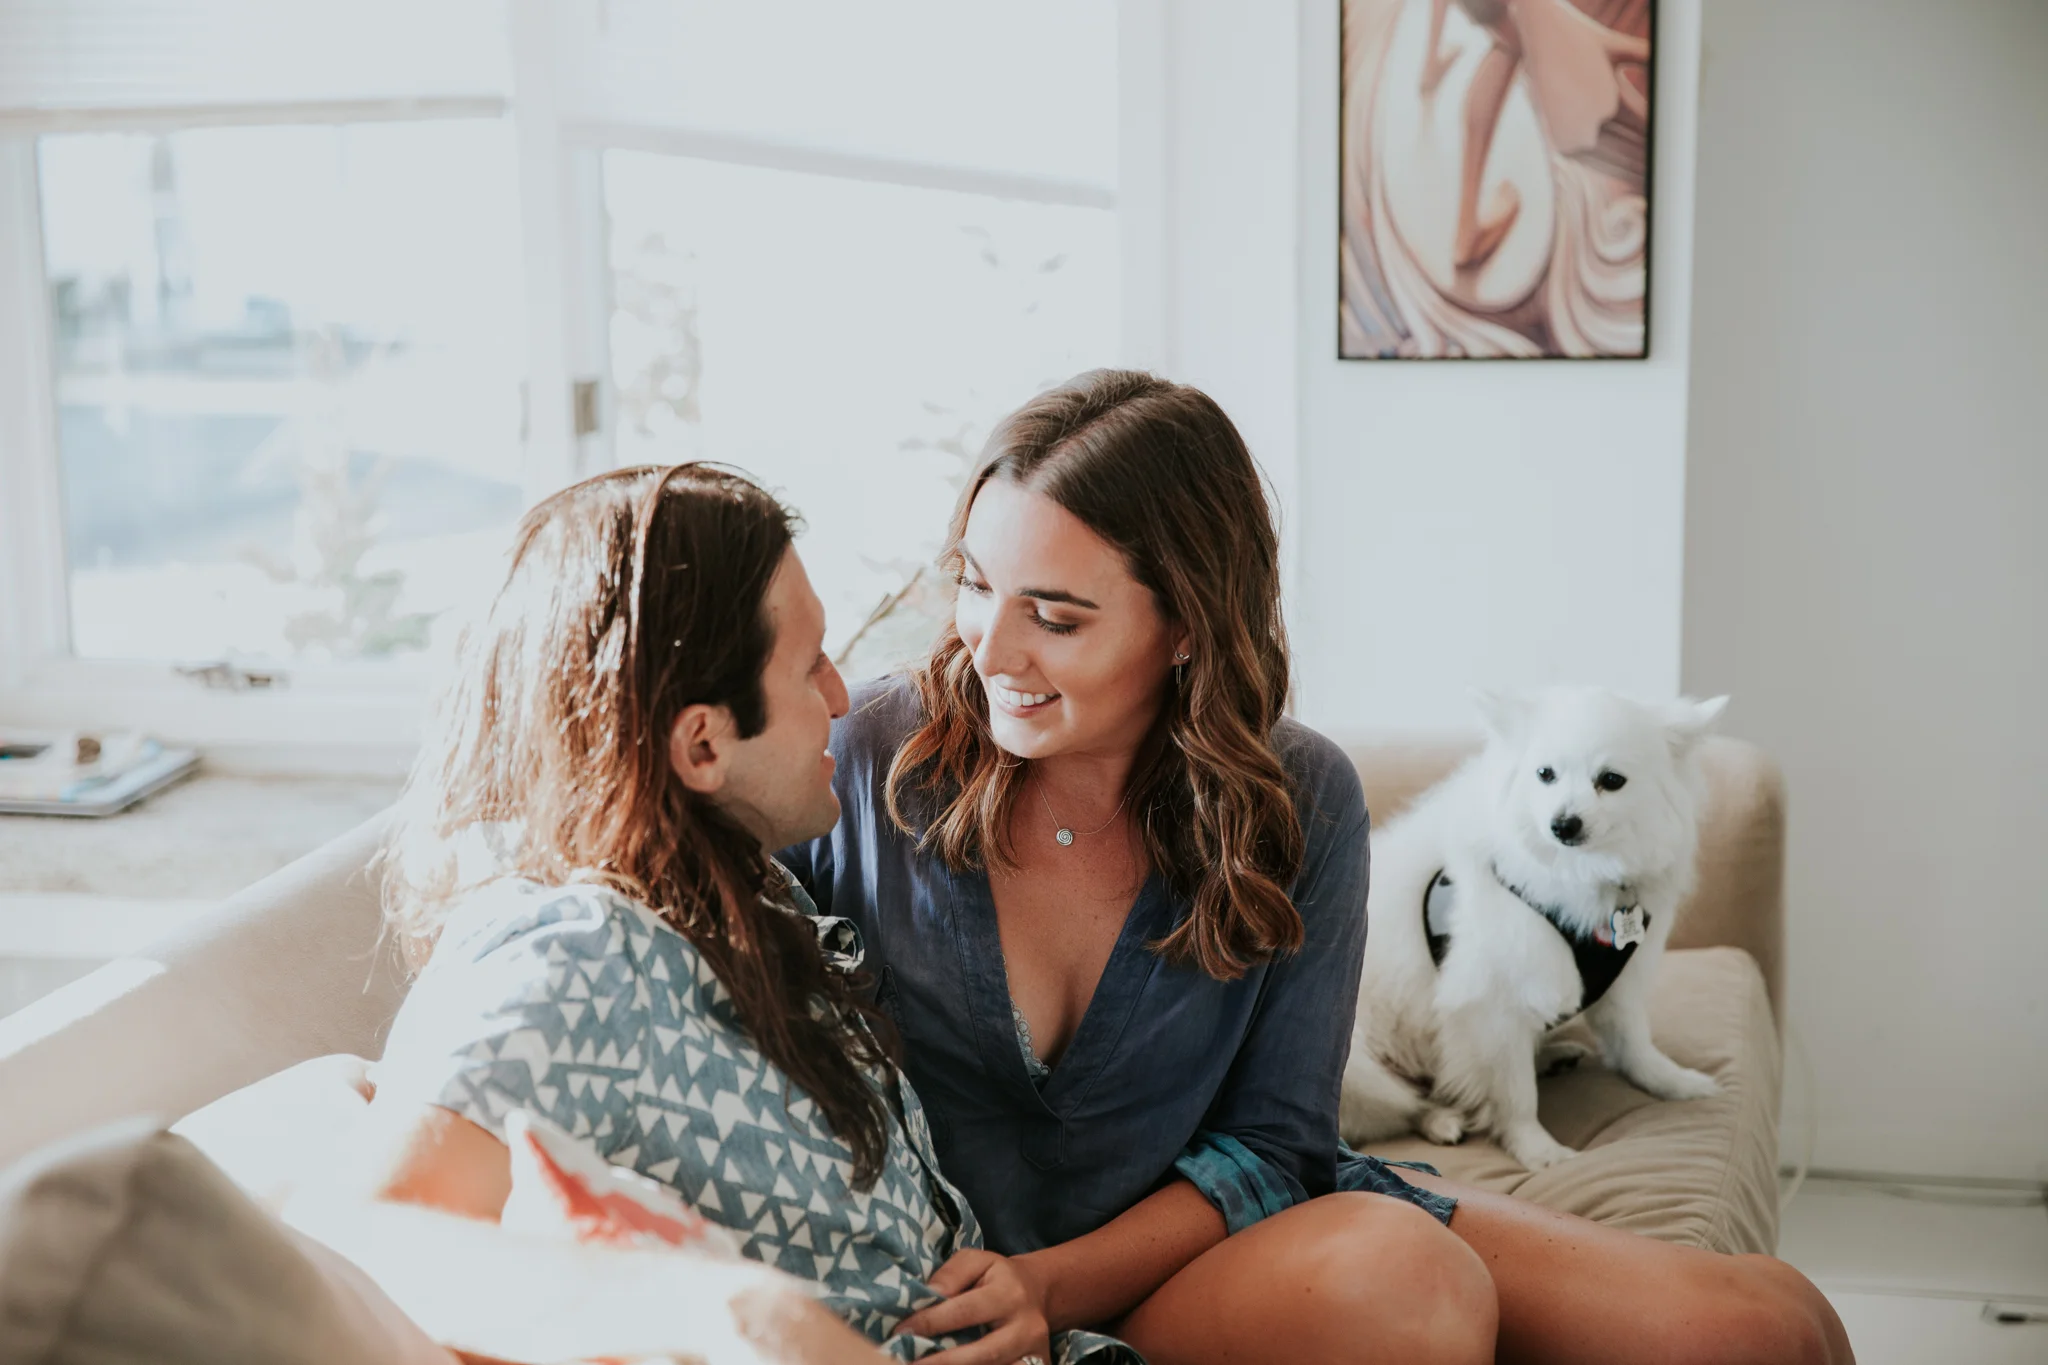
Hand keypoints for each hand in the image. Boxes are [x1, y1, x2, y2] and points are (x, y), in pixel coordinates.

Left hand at [891, 1247, 1051, 1364]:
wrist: (1038, 1292)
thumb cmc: (997, 1277)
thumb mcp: (977, 1261)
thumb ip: (951, 1274)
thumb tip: (927, 1296)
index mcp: (1009, 1293)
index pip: (964, 1311)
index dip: (930, 1322)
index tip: (900, 1331)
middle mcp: (1026, 1326)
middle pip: (982, 1352)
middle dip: (942, 1362)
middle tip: (907, 1362)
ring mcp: (1034, 1352)